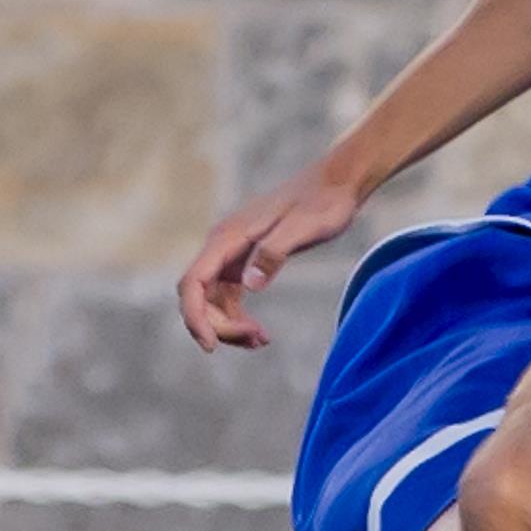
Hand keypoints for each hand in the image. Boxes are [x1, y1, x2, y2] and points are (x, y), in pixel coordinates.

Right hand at [177, 160, 364, 351]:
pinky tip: (259, 333)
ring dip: (229, 325)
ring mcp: (232, 253)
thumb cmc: (323, 203)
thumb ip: (273, 253)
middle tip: (257, 339)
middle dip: (219, 326)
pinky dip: (238, 317)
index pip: (193, 283)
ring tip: (261, 340)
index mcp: (228, 237)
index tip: (211, 346)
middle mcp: (223, 244)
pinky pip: (229, 296)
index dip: (195, 317)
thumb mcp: (304, 229)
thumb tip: (249, 285)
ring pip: (213, 300)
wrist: (336, 184)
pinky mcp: (245, 259)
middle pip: (199, 297)